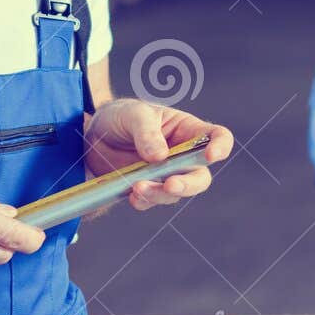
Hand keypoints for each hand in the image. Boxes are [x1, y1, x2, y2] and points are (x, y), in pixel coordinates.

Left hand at [84, 98, 233, 210]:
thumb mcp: (133, 114)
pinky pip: (153, 200)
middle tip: (170, 185)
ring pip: (176, 192)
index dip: (220, 147)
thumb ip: (147, 132)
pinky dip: (144, 200)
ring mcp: (166, 175)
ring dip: (159, 193)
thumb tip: (160, 156)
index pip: (217, 137)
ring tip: (137, 187)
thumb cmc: (122, 116)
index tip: (211, 156)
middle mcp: (183, 156)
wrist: (93, 135)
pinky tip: (132, 194)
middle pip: (200, 176)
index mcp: (188, 130)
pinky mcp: (148, 188)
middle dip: (188, 184)